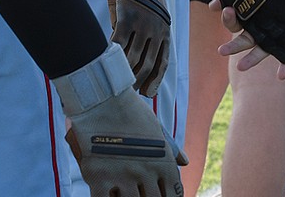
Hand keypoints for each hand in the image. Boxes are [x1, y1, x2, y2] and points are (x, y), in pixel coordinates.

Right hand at [57, 53, 185, 196]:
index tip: (161, 196)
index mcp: (163, 162)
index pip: (173, 195)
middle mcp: (146, 172)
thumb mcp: (156, 129)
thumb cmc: (131, 112)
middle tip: (142, 193)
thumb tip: (185, 162)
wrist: (103, 98)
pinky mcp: (99, 178)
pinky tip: (109, 194)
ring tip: (126, 192)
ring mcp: (122, 176)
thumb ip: (170, 149)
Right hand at [108, 0, 170, 96]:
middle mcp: (157, 29)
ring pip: (131, 57)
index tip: (147, 94)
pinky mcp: (126, 17)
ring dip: (123, 72)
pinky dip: (111, 55)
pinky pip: (118, 43)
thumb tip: (133, 62)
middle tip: (127, 92)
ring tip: (115, 82)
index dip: (154, 80)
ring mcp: (142, 24)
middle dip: (137, 81)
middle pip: (147, 64)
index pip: (162, 63)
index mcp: (165, 31)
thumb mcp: (154, 16)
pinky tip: (105, 62)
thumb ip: (147, 37)